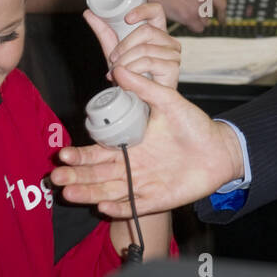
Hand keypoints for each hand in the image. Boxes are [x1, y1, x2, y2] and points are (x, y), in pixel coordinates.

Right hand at [50, 65, 244, 217]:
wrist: (220, 148)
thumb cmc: (193, 125)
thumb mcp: (168, 101)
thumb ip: (143, 88)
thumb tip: (118, 69)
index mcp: (130, 144)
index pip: (97, 153)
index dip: (80, 156)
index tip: (63, 154)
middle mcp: (132, 166)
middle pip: (97, 175)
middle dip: (76, 177)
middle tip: (56, 177)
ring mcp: (143, 184)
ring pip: (110, 191)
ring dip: (90, 193)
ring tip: (69, 194)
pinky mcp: (157, 200)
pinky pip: (134, 205)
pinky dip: (119, 207)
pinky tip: (103, 207)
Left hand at [81, 2, 180, 89]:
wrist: (136, 100)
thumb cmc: (130, 75)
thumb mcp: (114, 50)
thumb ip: (104, 32)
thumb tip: (88, 13)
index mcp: (156, 32)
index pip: (156, 11)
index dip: (142, 10)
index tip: (127, 18)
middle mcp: (168, 41)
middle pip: (146, 30)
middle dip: (124, 45)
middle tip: (114, 59)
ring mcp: (172, 54)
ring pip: (144, 48)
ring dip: (126, 62)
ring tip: (120, 72)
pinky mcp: (172, 68)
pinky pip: (148, 62)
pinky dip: (133, 70)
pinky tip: (129, 78)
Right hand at [144, 0, 225, 31]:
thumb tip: (208, 8)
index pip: (221, 2)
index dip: (222, 13)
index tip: (222, 20)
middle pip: (211, 15)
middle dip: (202, 17)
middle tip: (191, 15)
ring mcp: (198, 7)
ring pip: (205, 22)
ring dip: (195, 21)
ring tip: (182, 12)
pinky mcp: (190, 17)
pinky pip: (199, 28)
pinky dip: (191, 27)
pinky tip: (182, 19)